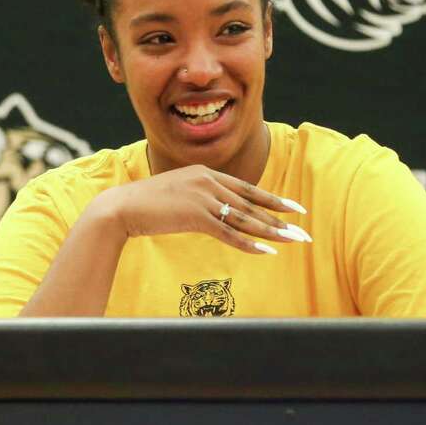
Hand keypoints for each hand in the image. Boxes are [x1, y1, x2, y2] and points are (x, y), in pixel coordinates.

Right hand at [98, 164, 310, 254]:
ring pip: (245, 218)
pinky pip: (228, 233)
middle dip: (281, 219)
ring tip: (295, 241)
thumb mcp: (176, 192)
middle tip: (304, 231)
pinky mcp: (195, 217)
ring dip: (272, 232)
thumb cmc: (145, 203)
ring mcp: (202, 198)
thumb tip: (211, 211)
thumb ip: (197, 197)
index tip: (295, 208)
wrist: (121, 207)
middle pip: (252, 204)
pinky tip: (266, 250)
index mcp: (205, 173)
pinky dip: (249, 243)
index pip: (247, 189)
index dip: (273, 200)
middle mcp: (208, 182)